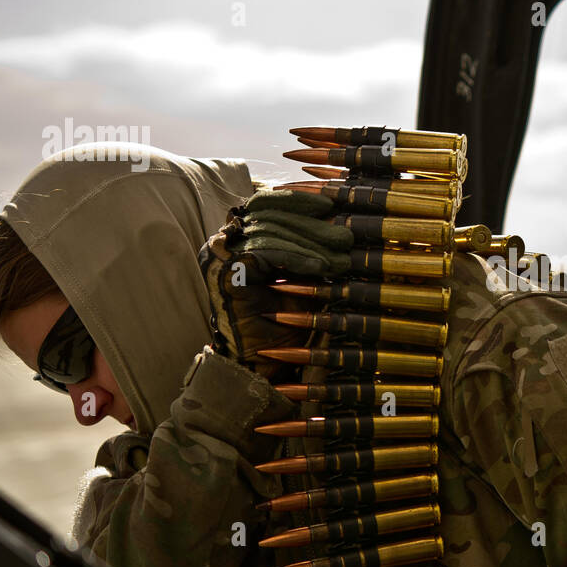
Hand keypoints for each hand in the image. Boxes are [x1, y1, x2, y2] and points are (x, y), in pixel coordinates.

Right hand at [199, 190, 353, 377]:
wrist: (261, 363)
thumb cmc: (284, 324)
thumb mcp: (304, 279)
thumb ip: (311, 250)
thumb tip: (339, 223)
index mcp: (238, 238)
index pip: (266, 206)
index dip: (297, 202)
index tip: (331, 206)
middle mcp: (224, 242)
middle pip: (270, 215)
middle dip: (311, 222)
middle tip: (345, 236)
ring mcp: (220, 255)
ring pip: (271, 231)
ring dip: (311, 241)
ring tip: (342, 254)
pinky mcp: (226, 271)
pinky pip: (267, 253)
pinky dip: (298, 257)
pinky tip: (322, 268)